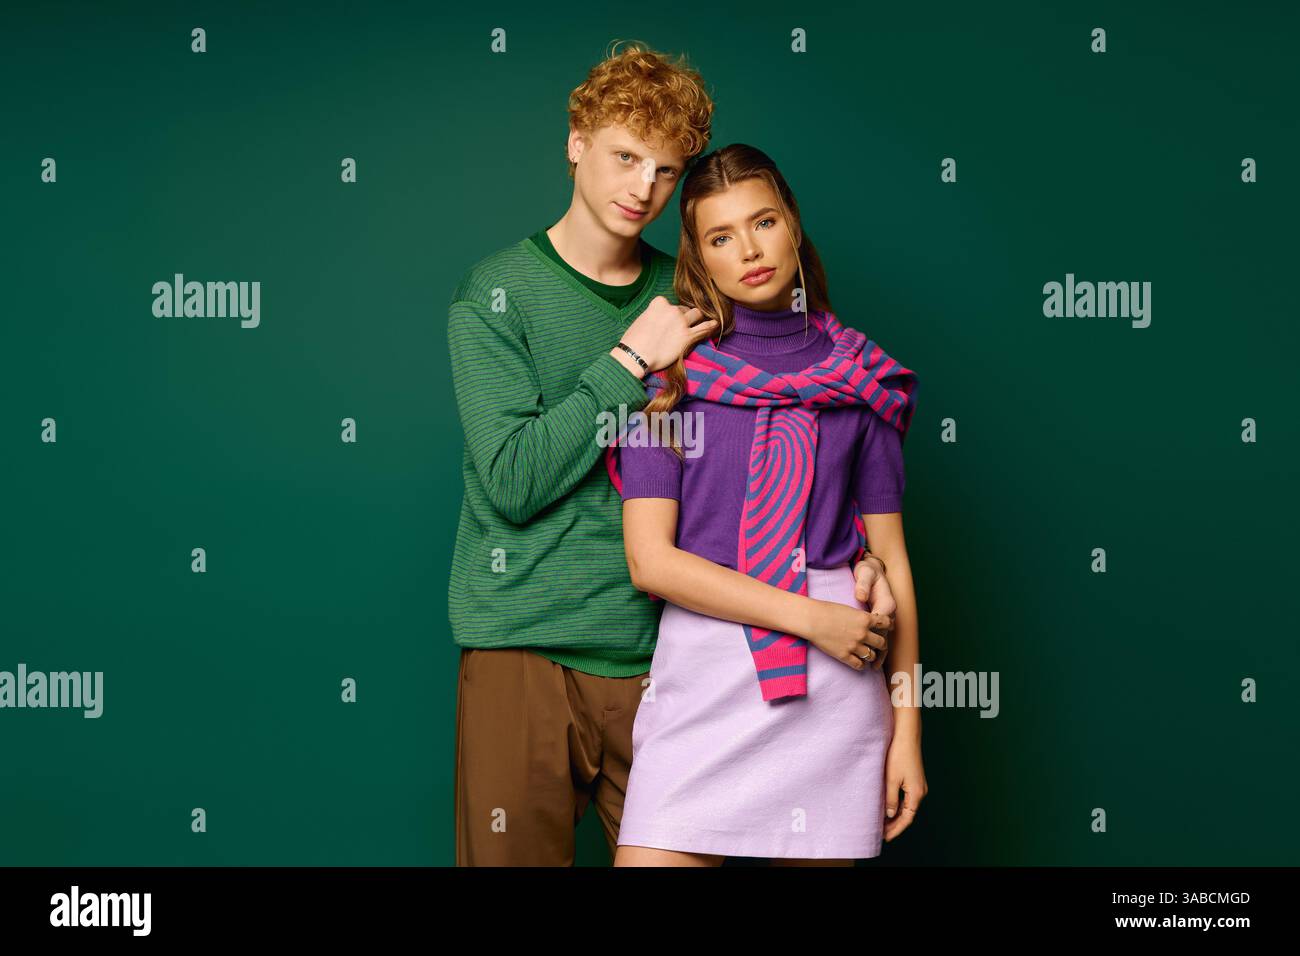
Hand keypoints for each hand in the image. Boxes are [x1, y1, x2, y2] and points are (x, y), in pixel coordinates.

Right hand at [615, 295, 716, 374]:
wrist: (635, 356)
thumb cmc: (633, 341)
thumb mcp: (641, 320)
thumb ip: (653, 315)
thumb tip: (659, 320)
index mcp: (659, 303)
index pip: (669, 303)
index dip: (669, 313)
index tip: (667, 320)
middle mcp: (672, 310)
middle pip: (684, 309)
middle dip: (683, 316)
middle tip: (678, 327)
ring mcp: (681, 323)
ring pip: (697, 314)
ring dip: (696, 319)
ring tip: (697, 324)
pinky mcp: (688, 337)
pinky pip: (704, 328)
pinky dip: (711, 326)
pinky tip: (715, 324)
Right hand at [804, 599, 890, 670]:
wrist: (812, 619)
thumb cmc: (827, 610)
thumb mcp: (849, 610)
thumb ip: (862, 618)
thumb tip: (869, 622)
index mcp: (865, 619)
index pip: (886, 623)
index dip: (889, 626)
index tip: (888, 628)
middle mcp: (862, 633)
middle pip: (881, 643)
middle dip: (881, 644)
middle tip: (878, 645)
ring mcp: (854, 646)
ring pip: (871, 656)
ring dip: (870, 655)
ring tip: (866, 654)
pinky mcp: (844, 656)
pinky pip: (859, 665)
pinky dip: (861, 665)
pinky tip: (858, 662)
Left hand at [852, 555, 895, 669]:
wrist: (872, 571)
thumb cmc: (868, 573)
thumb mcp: (865, 574)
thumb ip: (863, 584)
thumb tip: (860, 596)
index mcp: (888, 602)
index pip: (882, 620)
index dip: (874, 630)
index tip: (863, 639)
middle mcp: (889, 613)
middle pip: (884, 633)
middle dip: (878, 647)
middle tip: (871, 661)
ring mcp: (885, 619)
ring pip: (885, 639)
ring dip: (880, 653)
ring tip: (874, 666)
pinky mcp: (879, 622)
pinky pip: (881, 637)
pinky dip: (878, 649)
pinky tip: (872, 660)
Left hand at [882, 733, 926, 841]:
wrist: (906, 736)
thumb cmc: (899, 755)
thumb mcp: (891, 779)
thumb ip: (890, 799)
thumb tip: (889, 815)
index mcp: (916, 794)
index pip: (907, 819)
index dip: (896, 829)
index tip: (885, 837)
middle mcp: (921, 791)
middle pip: (908, 814)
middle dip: (895, 825)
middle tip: (881, 833)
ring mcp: (919, 785)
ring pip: (908, 807)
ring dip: (896, 815)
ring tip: (882, 823)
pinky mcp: (915, 779)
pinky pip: (907, 798)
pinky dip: (898, 805)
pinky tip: (888, 807)